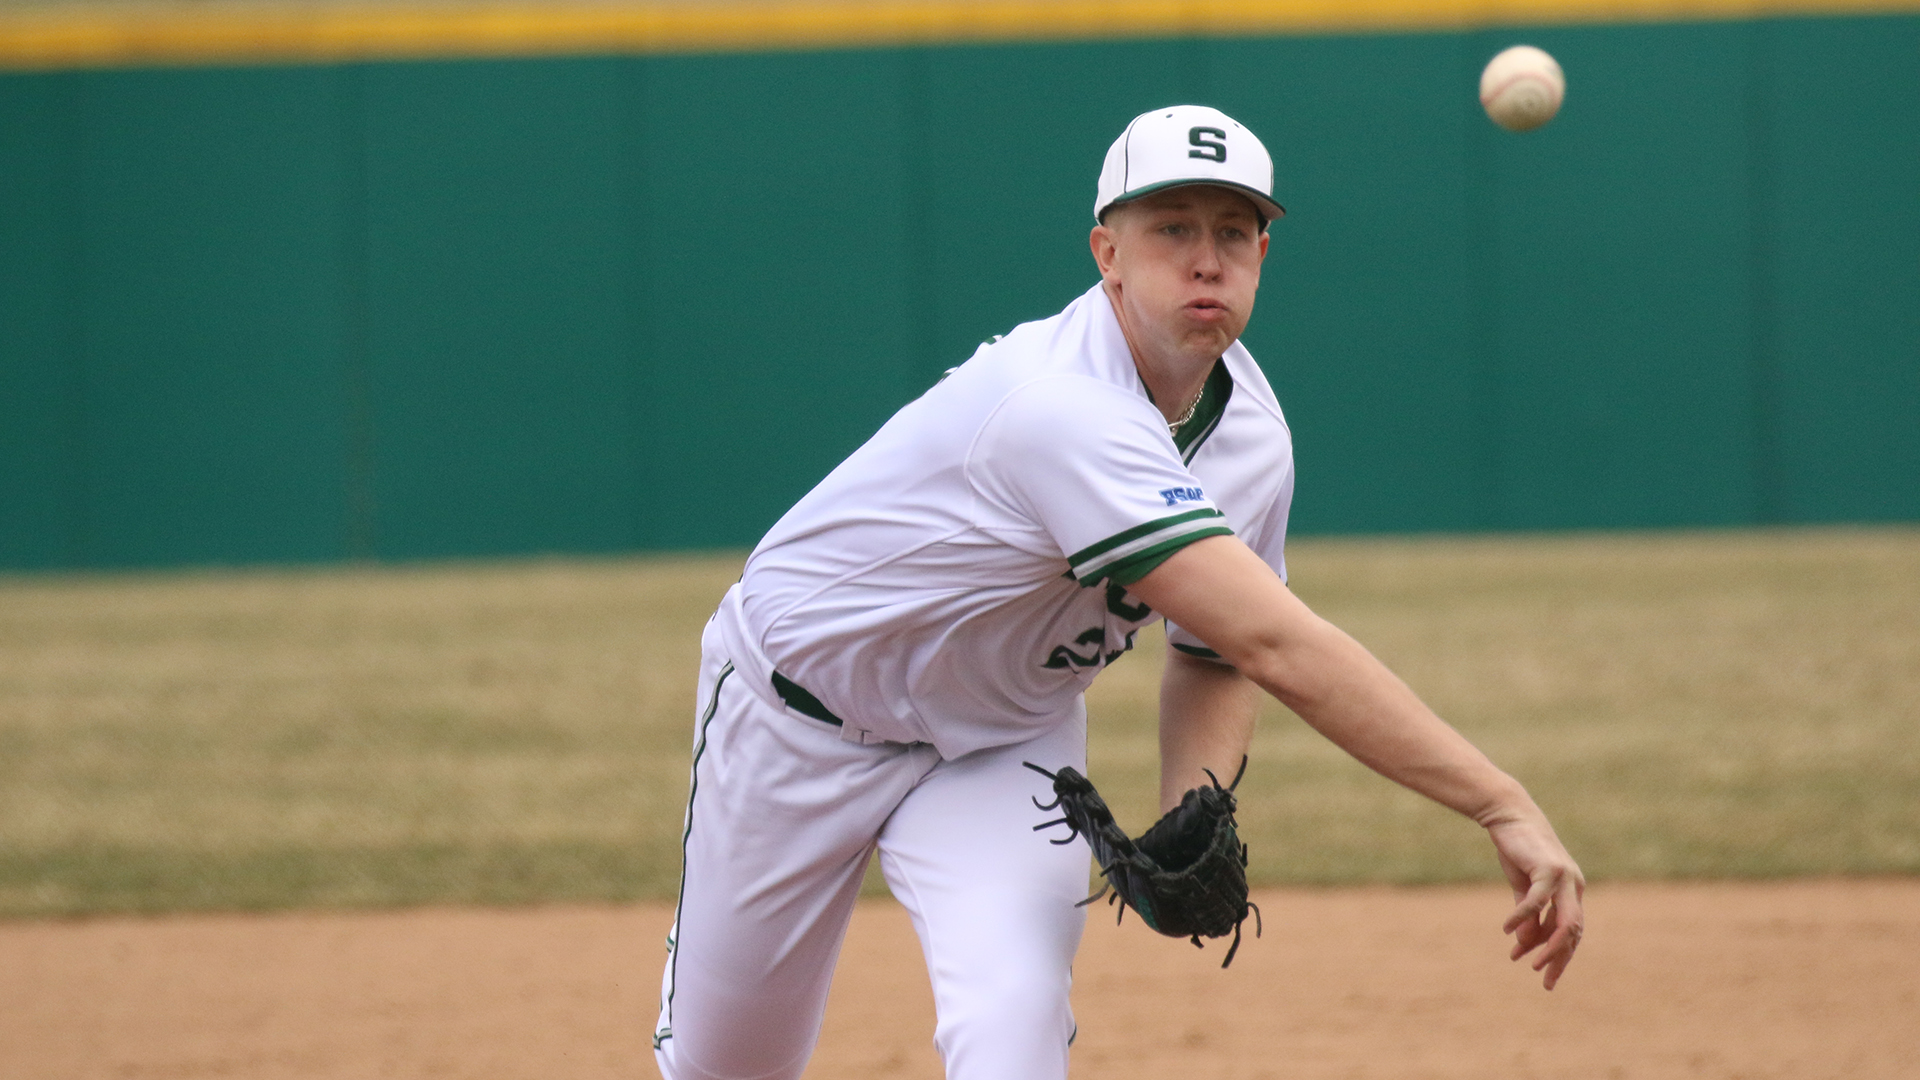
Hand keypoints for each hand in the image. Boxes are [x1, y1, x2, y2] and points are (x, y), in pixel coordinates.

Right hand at [1488, 815, 1584, 989]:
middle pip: (1573, 932)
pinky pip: (1537, 902)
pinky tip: (1506, 929)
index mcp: (1572, 892)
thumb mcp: (1523, 887)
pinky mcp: (1548, 869)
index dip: (1559, 956)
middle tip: (1542, 979)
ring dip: (1546, 945)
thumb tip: (1525, 943)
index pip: (1571, 932)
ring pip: (1564, 922)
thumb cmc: (1517, 850)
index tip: (1545, 976)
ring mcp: (1564, 878)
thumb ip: (1528, 915)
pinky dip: (1522, 917)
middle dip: (1558, 959)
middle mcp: (1574, 886)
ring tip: (1525, 960)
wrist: (1510, 815)